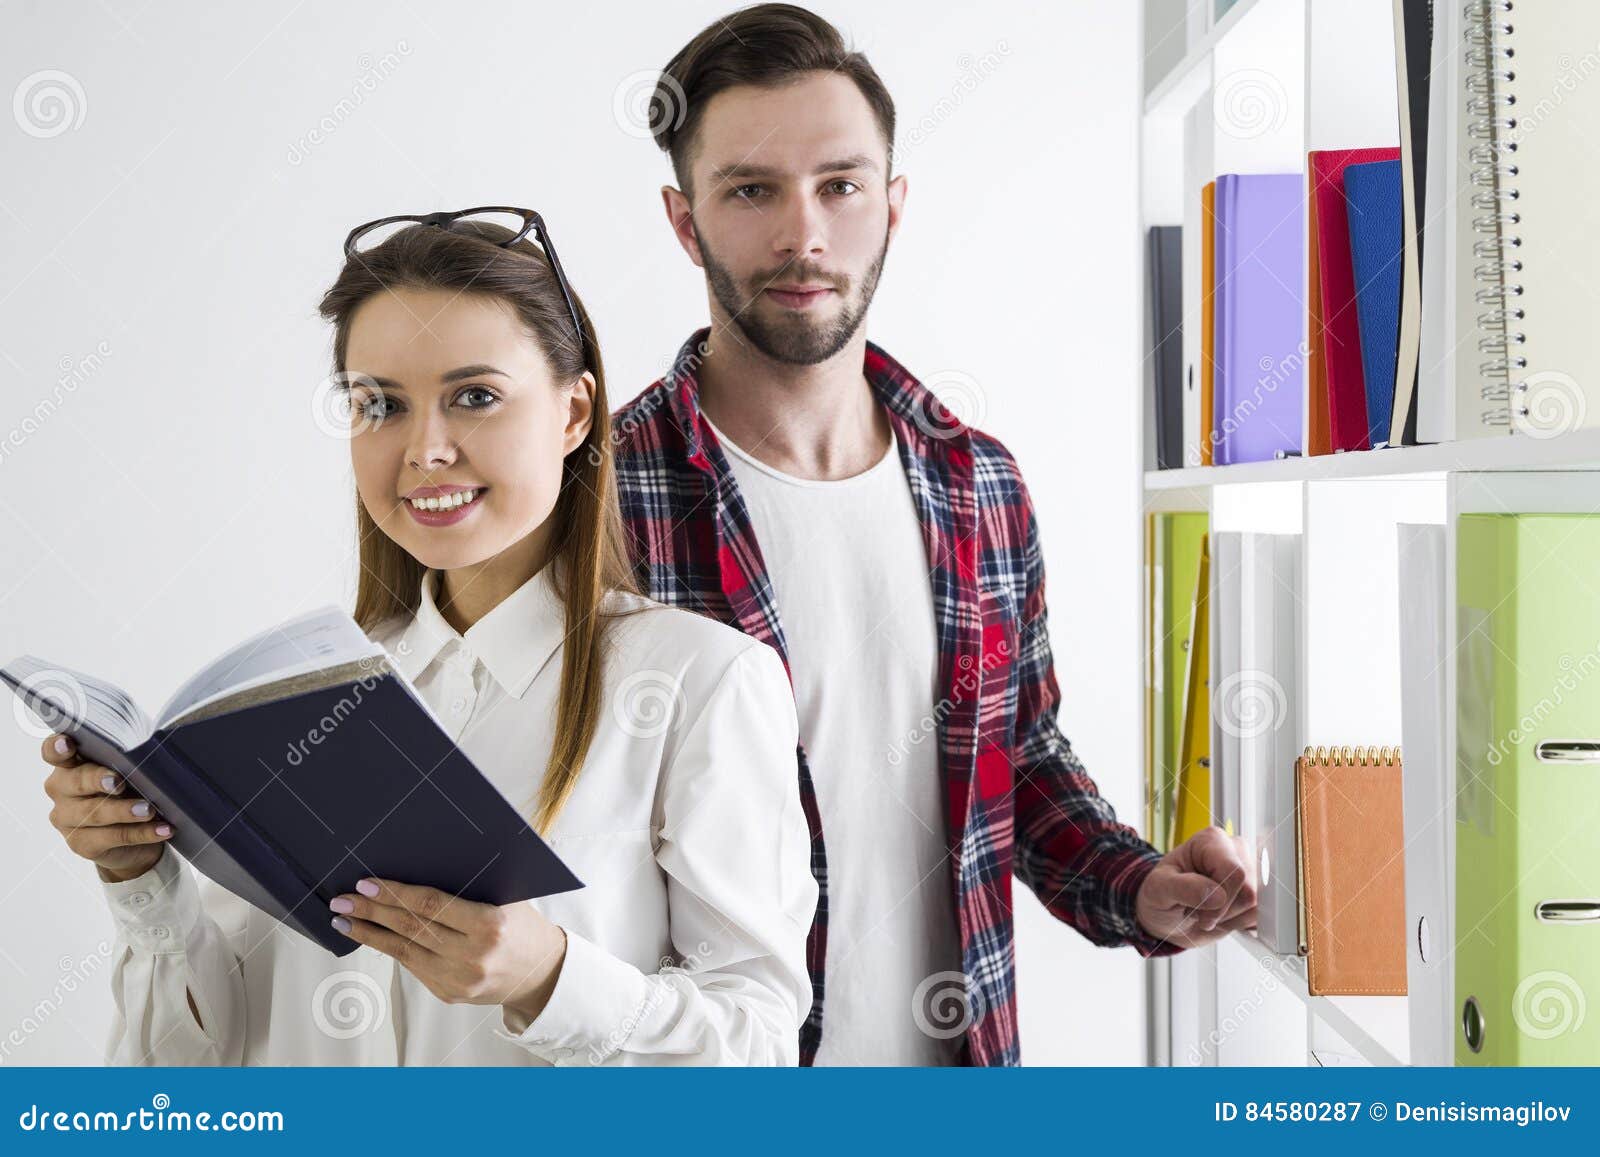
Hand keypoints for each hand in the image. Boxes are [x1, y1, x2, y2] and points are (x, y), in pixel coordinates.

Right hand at [40, 733, 174, 882]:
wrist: (133, 839)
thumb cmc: (130, 791)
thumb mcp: (129, 772)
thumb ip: (129, 761)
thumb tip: (151, 754)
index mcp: (70, 764)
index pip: (54, 752)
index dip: (58, 747)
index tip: (68, 744)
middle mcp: (62, 789)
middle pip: (76, 781)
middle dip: (98, 779)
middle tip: (119, 782)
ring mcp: (67, 818)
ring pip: (94, 813)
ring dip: (124, 811)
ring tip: (149, 810)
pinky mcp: (81, 843)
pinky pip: (113, 837)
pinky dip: (141, 833)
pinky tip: (162, 830)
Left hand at [329, 877, 567, 1022]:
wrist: (543, 972)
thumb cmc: (524, 926)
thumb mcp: (507, 898)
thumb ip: (468, 888)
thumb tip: (416, 865)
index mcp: (490, 925)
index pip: (431, 905)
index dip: (395, 894)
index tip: (367, 884)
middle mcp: (473, 956)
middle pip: (411, 928)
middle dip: (371, 912)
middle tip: (342, 900)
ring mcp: (459, 979)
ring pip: (404, 951)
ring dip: (369, 934)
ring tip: (342, 920)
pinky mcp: (449, 994)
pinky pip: (413, 966)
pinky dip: (390, 949)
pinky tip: (372, 936)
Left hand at [1135, 825, 1256, 949]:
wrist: (1168, 914)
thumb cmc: (1161, 894)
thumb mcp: (1159, 889)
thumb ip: (1184, 888)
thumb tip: (1217, 895)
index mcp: (1211, 841)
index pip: (1235, 872)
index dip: (1220, 900)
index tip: (1200, 913)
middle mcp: (1235, 851)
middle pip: (1248, 892)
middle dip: (1222, 911)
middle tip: (1199, 911)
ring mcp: (1249, 871)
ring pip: (1256, 907)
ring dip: (1230, 918)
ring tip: (1209, 911)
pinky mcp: (1257, 892)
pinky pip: (1261, 916)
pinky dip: (1240, 924)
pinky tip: (1222, 917)